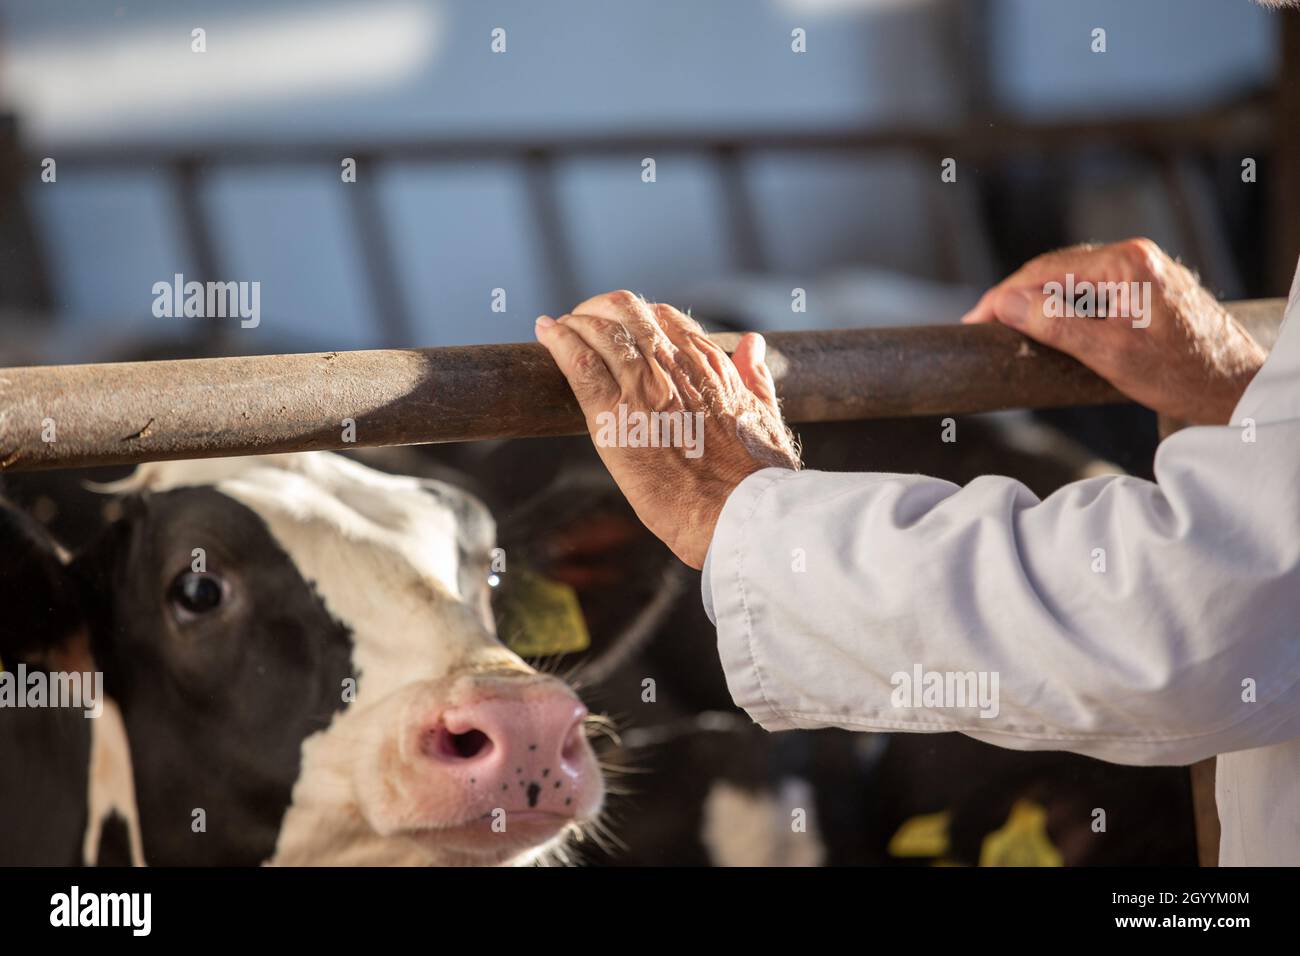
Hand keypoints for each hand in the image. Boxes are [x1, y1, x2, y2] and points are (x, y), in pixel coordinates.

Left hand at [535, 291, 798, 568]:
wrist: (737, 511)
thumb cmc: (755, 478)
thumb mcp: (765, 417)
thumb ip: (755, 377)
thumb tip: (752, 344)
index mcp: (709, 365)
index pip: (666, 319)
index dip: (640, 316)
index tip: (625, 325)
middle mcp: (674, 366)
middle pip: (628, 314)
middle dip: (601, 310)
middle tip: (584, 321)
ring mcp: (641, 387)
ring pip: (599, 333)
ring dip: (575, 324)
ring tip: (559, 328)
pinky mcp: (612, 416)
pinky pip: (578, 363)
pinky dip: (558, 341)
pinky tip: (545, 333)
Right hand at [961, 238, 1265, 424]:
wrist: (1237, 389)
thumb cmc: (1184, 375)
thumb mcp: (1110, 354)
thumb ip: (1056, 324)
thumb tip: (1007, 304)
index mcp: (1128, 263)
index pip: (1046, 269)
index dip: (1004, 295)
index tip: (976, 320)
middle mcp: (1137, 256)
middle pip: (1057, 268)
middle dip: (1016, 295)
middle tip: (984, 324)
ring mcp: (1145, 270)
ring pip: (1072, 277)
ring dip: (1038, 299)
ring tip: (1007, 324)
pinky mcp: (1148, 287)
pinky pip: (1092, 287)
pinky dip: (1063, 303)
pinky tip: (1047, 320)